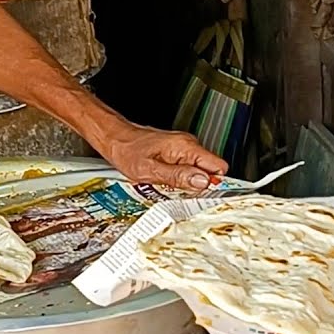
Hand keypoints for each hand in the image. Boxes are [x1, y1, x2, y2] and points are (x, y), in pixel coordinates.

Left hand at [100, 123, 227, 190]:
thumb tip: (202, 182)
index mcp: (185, 147)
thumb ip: (178, 176)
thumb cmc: (127, 151)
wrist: (114, 139)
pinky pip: (187, 169)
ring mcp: (183, 149)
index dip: (214, 183)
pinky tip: (165, 182)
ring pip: (198, 172)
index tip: (203, 195)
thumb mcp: (150, 170)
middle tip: (180, 193)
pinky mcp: (176, 154)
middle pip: (210, 171)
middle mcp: (187, 145)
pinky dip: (179, 179)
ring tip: (168, 187)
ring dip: (187, 183)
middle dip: (199, 186)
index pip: (218, 166)